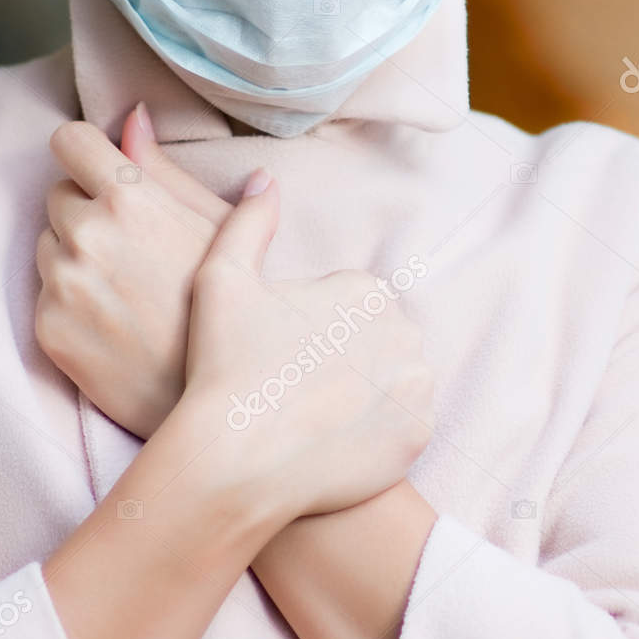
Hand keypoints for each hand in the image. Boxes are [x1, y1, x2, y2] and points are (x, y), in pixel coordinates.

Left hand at [35, 106, 224, 438]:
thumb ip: (165, 167)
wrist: (218, 401)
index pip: (69, 141)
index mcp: (130, 196)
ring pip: (48, 246)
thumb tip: (133, 117)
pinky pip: (46, 294)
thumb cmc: (229, 310)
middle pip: (59, 195)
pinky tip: (113, 323)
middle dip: (88, 212)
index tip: (99, 172)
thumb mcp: (216, 229)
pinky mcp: (48, 328)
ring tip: (125, 291)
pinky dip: (71, 304)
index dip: (85, 155)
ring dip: (75, 258)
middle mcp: (87, 234)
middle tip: (132, 251)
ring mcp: (62, 283)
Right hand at [177, 172, 433, 520]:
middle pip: (377, 349)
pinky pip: (401, 434)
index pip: (349, 313)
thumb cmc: (223, 367)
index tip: (279, 359)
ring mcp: (416, 388)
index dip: (309, 338)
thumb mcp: (222, 279)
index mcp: (366, 290)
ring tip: (312, 422)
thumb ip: (249, 222)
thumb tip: (265, 179)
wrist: (234, 459)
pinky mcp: (417, 438)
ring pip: (393, 389)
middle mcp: (405, 332)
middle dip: (345, 367)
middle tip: (293, 393)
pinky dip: (375, 441)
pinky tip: (332, 447)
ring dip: (365, 401)